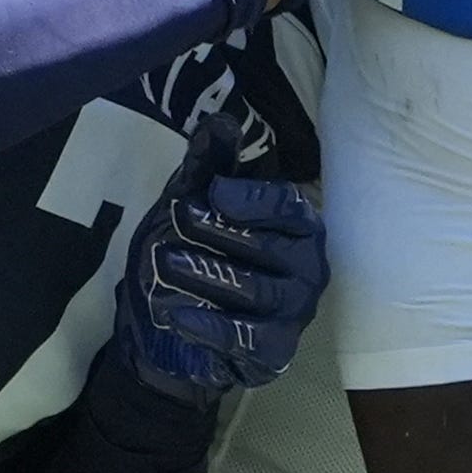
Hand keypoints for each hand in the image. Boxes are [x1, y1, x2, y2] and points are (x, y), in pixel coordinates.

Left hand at [112, 116, 329, 407]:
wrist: (165, 318)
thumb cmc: (190, 249)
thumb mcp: (190, 201)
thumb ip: (208, 165)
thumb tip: (222, 121)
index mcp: (296, 225)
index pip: (288, 208)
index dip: (252, 199)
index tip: (213, 192)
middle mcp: (306, 267)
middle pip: (271, 248)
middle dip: (220, 232)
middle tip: (179, 218)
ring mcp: (294, 312)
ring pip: (256, 291)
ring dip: (208, 275)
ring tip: (167, 261)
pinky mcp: (274, 351)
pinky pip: (247, 338)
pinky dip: (210, 327)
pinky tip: (175, 314)